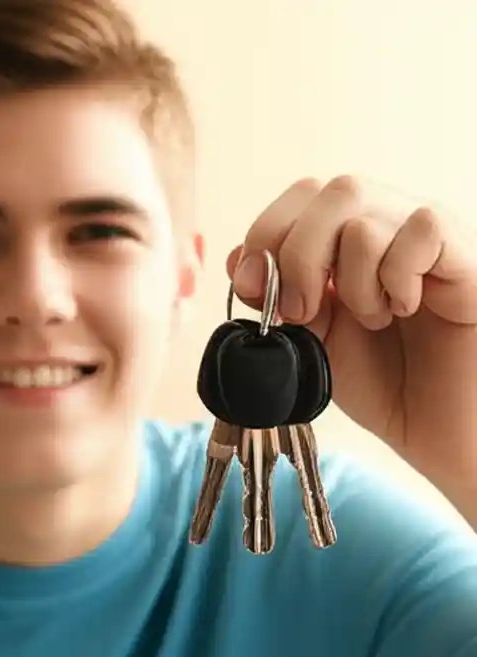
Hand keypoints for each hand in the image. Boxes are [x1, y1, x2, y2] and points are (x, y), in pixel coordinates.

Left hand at [228, 176, 476, 488]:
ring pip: (364, 218)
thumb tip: (238, 259)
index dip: (266, 235)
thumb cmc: (382, 380)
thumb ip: (274, 297)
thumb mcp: (310, 338)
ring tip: (374, 319)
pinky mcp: (466, 255)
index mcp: (345, 237)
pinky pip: (423, 229)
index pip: (301, 195)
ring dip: (353, 282)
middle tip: (305, 312)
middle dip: (298, 255)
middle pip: (330, 190)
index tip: (254, 289)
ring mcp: (426, 236)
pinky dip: (398, 276)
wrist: (438, 429)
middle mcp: (389, 223)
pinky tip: (407, 308)